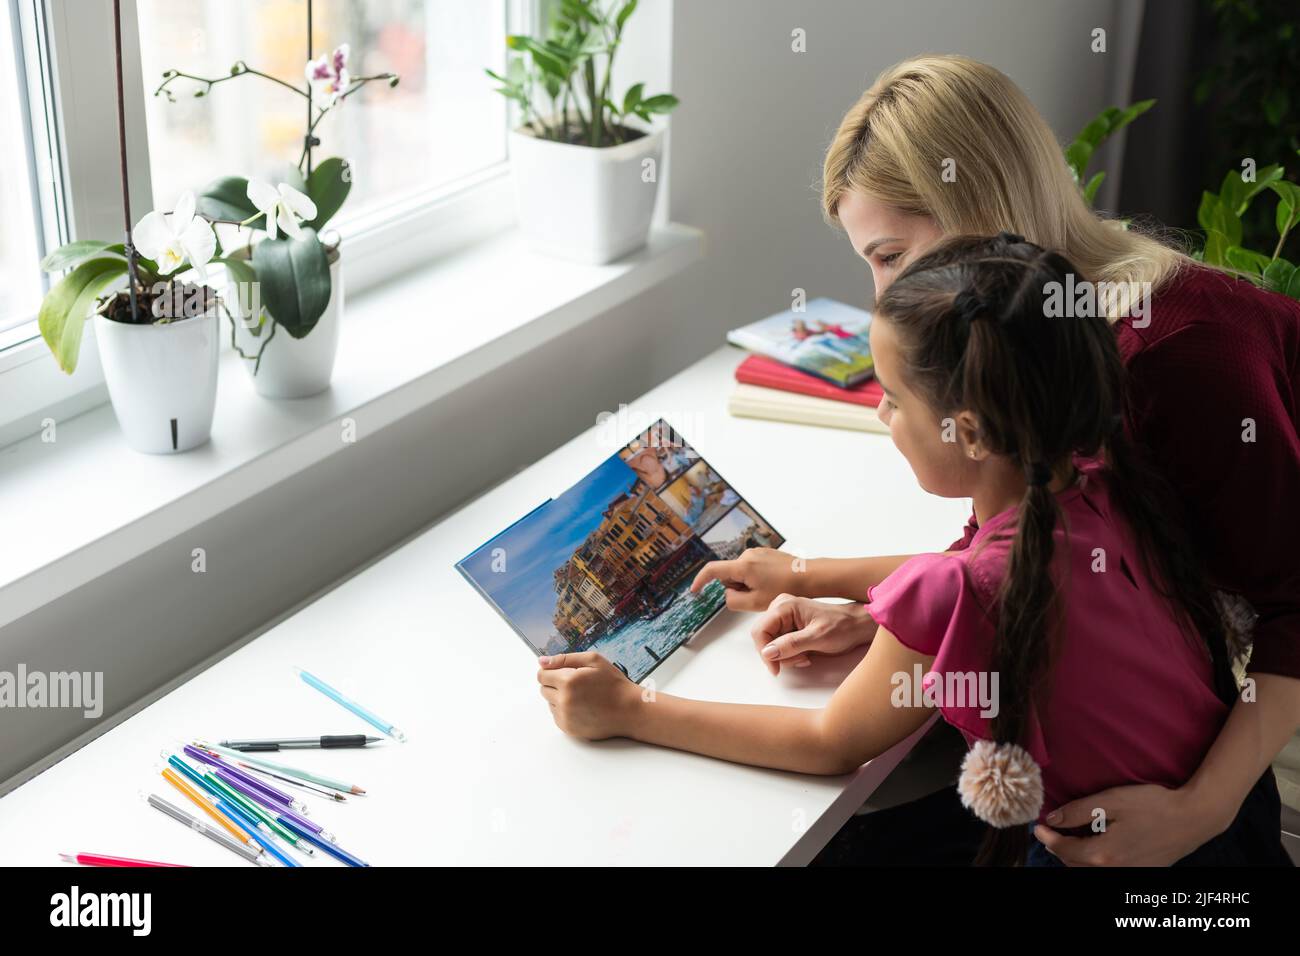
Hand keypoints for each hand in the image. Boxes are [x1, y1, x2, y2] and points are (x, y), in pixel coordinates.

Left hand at [537, 651, 641, 739]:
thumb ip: (565, 658)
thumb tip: (542, 661)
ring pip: (550, 703)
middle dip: (556, 684)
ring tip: (581, 696)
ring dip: (560, 698)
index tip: (565, 672)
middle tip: (577, 684)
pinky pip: (556, 716)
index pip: (541, 675)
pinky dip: (565, 711)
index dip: (552, 671)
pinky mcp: (569, 729)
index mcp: (568, 682)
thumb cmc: (614, 683)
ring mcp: (566, 717)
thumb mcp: (593, 660)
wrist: (629, 710)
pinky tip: (582, 707)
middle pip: (543, 689)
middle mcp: (564, 701)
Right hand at [690, 548, 807, 610]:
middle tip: (757, 596)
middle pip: (729, 575)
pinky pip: (752, 568)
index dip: (700, 580)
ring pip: (741, 573)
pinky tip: (772, 582)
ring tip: (768, 589)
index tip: (694, 590)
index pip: (712, 570)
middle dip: (737, 587)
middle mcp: (747, 554)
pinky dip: (757, 577)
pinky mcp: (765, 553)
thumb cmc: (785, 589)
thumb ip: (733, 600)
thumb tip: (727, 594)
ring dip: (748, 583)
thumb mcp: (755, 603)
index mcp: (742, 566)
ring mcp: (757, 552)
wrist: (809, 576)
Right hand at [750, 594, 877, 674]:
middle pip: (763, 638)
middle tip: (799, 660)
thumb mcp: (818, 637)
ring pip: (770, 644)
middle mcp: (780, 608)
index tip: (776, 668)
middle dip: (779, 654)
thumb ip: (791, 644)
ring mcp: (783, 617)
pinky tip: (804, 654)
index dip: (764, 651)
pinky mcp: (787, 626)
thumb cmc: (842, 627)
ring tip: (805, 656)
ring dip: (786, 656)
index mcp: (785, 606)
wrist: (855, 625)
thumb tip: (767, 652)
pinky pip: (778, 645)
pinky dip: (789, 654)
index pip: (760, 630)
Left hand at [1033, 783, 1222, 865]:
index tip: (1037, 826)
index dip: (1047, 837)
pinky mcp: (1142, 871)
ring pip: (1090, 871)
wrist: (1194, 818)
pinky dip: (1094, 862)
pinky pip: (1108, 871)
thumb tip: (1052, 820)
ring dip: (1075, 858)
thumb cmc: (1153, 806)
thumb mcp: (1110, 801)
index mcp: (1102, 853)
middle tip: (1049, 833)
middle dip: (1059, 849)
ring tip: (1068, 839)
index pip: (1063, 849)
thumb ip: (1078, 812)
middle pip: (1074, 864)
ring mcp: (1129, 873)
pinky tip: (1095, 847)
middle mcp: (1113, 870)